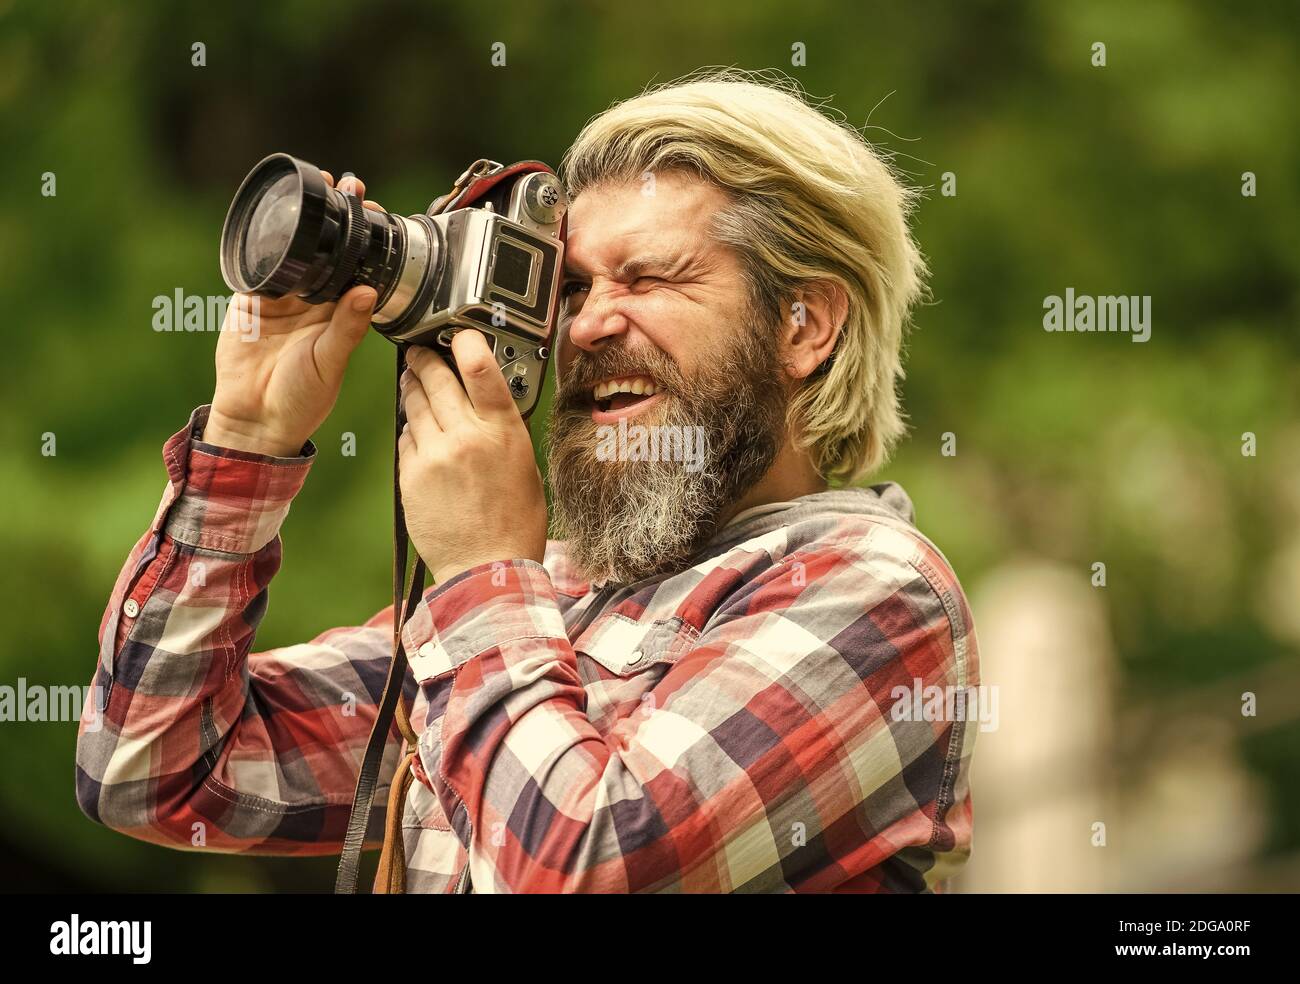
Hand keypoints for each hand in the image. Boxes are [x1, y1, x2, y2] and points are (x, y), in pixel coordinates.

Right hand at [204, 172, 386, 456]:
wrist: (254, 418)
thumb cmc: (301, 399)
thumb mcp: (330, 361)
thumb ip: (348, 327)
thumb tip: (368, 292)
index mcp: (340, 313)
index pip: (357, 268)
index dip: (366, 241)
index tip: (376, 212)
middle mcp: (313, 300)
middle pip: (328, 249)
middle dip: (338, 217)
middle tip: (349, 186)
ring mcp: (281, 296)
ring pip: (295, 249)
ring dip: (304, 220)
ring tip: (318, 186)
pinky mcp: (249, 298)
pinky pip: (257, 263)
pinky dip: (265, 240)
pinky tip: (276, 215)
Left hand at [398, 331, 547, 583]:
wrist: (487, 569)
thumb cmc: (514, 522)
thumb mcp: (524, 466)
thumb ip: (501, 431)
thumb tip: (483, 405)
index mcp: (503, 432)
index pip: (481, 369)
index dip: (465, 343)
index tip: (458, 335)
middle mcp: (467, 436)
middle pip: (436, 379)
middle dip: (425, 361)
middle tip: (420, 354)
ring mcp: (435, 454)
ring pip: (414, 404)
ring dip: (412, 390)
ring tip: (413, 384)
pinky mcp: (411, 475)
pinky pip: (405, 439)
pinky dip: (410, 431)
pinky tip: (419, 435)